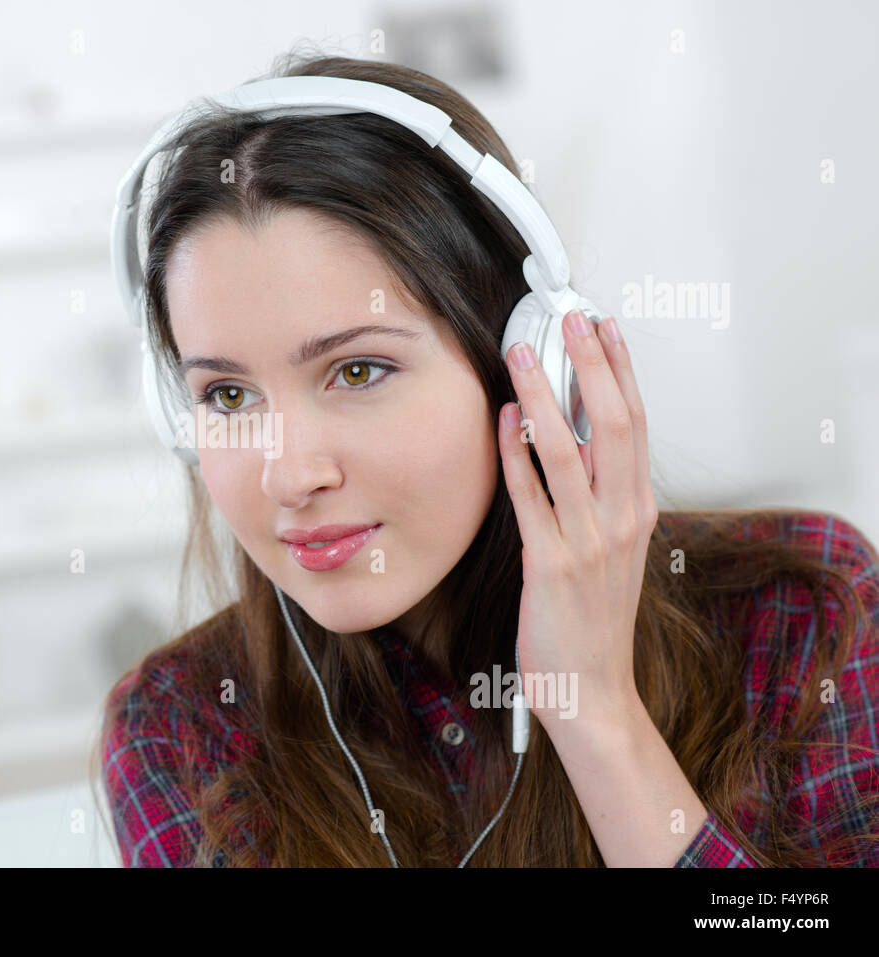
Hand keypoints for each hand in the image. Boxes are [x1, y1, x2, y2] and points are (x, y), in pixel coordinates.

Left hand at [497, 310, 657, 735]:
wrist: (591, 689)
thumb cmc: (592, 618)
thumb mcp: (610, 547)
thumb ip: (598, 494)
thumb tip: (574, 438)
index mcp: (637, 510)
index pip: (637, 423)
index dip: (621, 370)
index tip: (604, 328)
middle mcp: (621, 519)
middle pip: (615, 424)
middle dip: (591, 365)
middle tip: (569, 320)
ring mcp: (588, 542)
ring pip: (570, 453)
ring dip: (544, 398)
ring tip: (521, 356)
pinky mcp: (550, 565)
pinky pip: (531, 498)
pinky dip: (516, 455)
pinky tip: (504, 421)